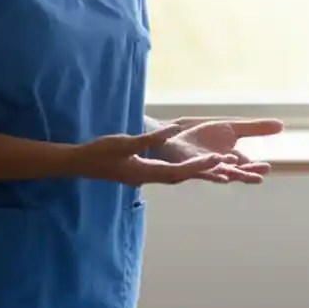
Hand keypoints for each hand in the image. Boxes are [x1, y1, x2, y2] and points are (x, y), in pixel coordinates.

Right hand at [72, 124, 229, 184]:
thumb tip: (173, 130)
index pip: (179, 171)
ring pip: (177, 175)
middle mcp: (150, 177)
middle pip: (182, 175)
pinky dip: (183, 168)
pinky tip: (190, 164)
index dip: (200, 166)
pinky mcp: (143, 171)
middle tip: (226, 161)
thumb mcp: (125, 142)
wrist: (82, 163)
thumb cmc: (101, 152)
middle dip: (204, 169)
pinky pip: (168, 172)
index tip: (217, 159)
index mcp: (147, 172)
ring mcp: (146, 176)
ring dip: (195, 170)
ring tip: (216, 164)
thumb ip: (150, 138)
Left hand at [156, 117, 284, 183]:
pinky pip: (198, 166)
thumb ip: (255, 129)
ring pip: (218, 173)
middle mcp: (218, 167)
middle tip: (260, 177)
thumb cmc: (204, 137)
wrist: (178, 138)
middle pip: (235, 173)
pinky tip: (215, 161)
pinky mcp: (188, 164)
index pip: (245, 167)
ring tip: (234, 175)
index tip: (267, 168)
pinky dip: (207, 164)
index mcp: (230, 161)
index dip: (255, 169)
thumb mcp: (233, 128)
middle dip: (246, 175)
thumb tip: (282, 125)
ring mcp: (203, 167)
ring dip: (227, 173)